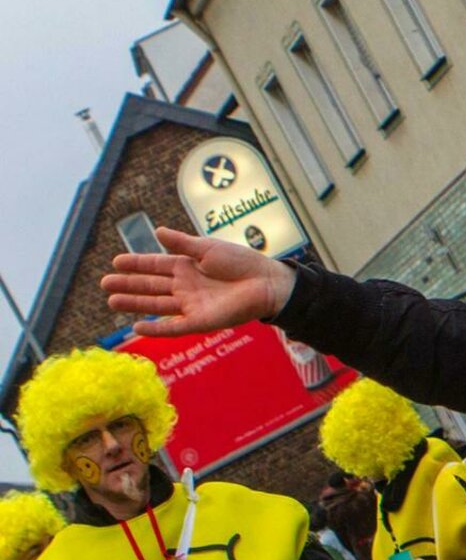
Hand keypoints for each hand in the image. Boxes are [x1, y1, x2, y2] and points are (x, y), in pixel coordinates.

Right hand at [101, 227, 295, 337]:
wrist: (267, 282)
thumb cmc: (242, 262)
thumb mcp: (208, 249)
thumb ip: (183, 244)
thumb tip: (158, 231)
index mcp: (187, 266)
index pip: (155, 264)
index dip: (137, 263)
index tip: (116, 261)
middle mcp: (185, 286)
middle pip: (151, 286)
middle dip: (128, 285)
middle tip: (105, 284)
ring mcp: (191, 304)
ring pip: (157, 305)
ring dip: (135, 304)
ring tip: (112, 300)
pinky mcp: (201, 321)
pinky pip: (174, 327)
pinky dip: (157, 328)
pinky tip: (137, 327)